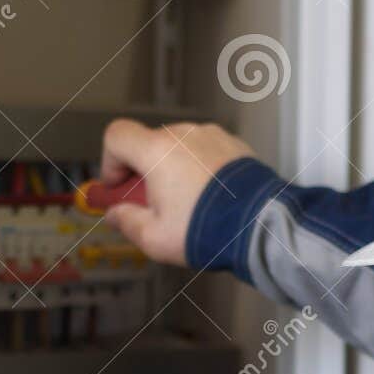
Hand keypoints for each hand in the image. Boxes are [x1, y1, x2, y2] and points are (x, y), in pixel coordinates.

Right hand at [98, 119, 253, 265]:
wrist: (262, 226)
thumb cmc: (210, 231)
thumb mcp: (156, 238)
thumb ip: (128, 222)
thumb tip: (116, 215)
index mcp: (158, 151)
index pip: (117, 135)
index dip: (110, 161)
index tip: (119, 186)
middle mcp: (184, 134)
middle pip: (150, 144)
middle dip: (145, 172)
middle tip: (154, 204)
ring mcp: (212, 136)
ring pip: (180, 148)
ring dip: (175, 169)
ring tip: (189, 205)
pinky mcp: (234, 145)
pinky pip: (207, 152)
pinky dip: (202, 169)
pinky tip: (211, 198)